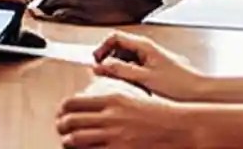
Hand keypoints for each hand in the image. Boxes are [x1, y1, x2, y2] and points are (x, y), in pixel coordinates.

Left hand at [37, 0, 157, 24]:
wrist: (126, 7)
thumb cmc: (109, 4)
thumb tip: (62, 7)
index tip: (32, 4)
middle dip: (39, 3)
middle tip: (30, 10)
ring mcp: (82, 5)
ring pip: (57, 4)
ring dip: (45, 9)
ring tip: (36, 15)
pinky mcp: (87, 15)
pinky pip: (69, 13)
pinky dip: (58, 15)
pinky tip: (53, 17)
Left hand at [57, 92, 199, 148]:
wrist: (181, 127)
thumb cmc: (161, 114)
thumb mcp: (133, 99)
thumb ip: (111, 102)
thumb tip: (91, 106)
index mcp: (112, 99)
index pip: (73, 102)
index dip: (62, 110)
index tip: (61, 115)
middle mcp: (110, 116)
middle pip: (69, 121)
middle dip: (61, 127)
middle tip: (62, 130)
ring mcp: (114, 136)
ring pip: (75, 140)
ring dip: (68, 142)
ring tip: (69, 143)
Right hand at [92, 31, 202, 99]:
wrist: (200, 93)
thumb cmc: (179, 85)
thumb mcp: (144, 78)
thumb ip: (120, 70)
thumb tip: (100, 66)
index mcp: (144, 45)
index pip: (114, 37)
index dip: (102, 48)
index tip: (96, 62)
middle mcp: (147, 49)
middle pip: (118, 48)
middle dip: (108, 61)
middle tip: (103, 75)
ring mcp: (150, 59)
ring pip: (125, 60)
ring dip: (118, 70)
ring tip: (119, 84)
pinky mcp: (154, 69)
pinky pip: (134, 69)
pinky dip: (128, 76)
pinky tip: (132, 88)